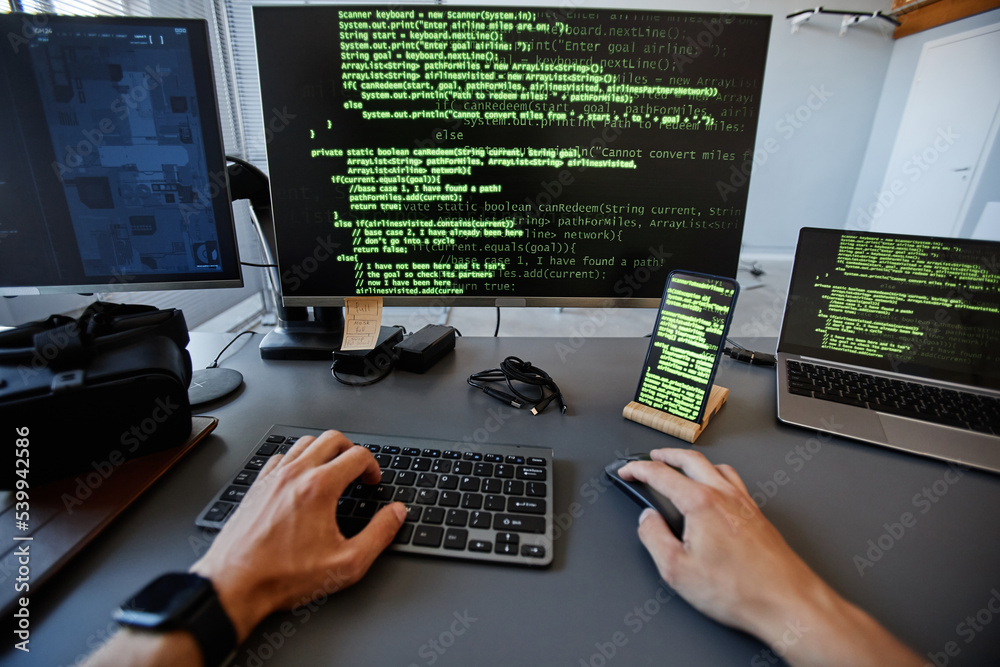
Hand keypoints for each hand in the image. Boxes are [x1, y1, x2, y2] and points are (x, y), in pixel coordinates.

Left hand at [190, 430, 404, 641]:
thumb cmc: (284, 576)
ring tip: (332, 472)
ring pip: (305, 443)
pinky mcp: (257, 486)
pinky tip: (300, 480)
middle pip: (332, 438)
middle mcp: (295, 475)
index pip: (357, 455)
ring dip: (324, 452)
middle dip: (351, 451)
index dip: (373, 467)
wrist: (236, 585)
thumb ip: (379, 534)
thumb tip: (396, 514)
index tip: (371, 482)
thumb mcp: (347, 563)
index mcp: (320, 487)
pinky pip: (281, 457)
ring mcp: (273, 478)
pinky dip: (297, 461)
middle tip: (357, 472)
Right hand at [618, 448, 920, 665]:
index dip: (638, 470)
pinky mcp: (758, 515)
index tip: (627, 471)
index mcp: (701, 503)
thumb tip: (647, 519)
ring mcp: (745, 502)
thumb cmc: (740, 589)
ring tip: (681, 466)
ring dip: (693, 461)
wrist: (786, 601)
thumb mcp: (677, 570)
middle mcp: (724, 495)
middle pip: (690, 459)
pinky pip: (734, 480)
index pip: (661, 474)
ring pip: (715, 466)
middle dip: (666, 455)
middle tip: (651, 458)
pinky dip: (717, 473)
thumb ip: (653, 538)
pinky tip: (717, 487)